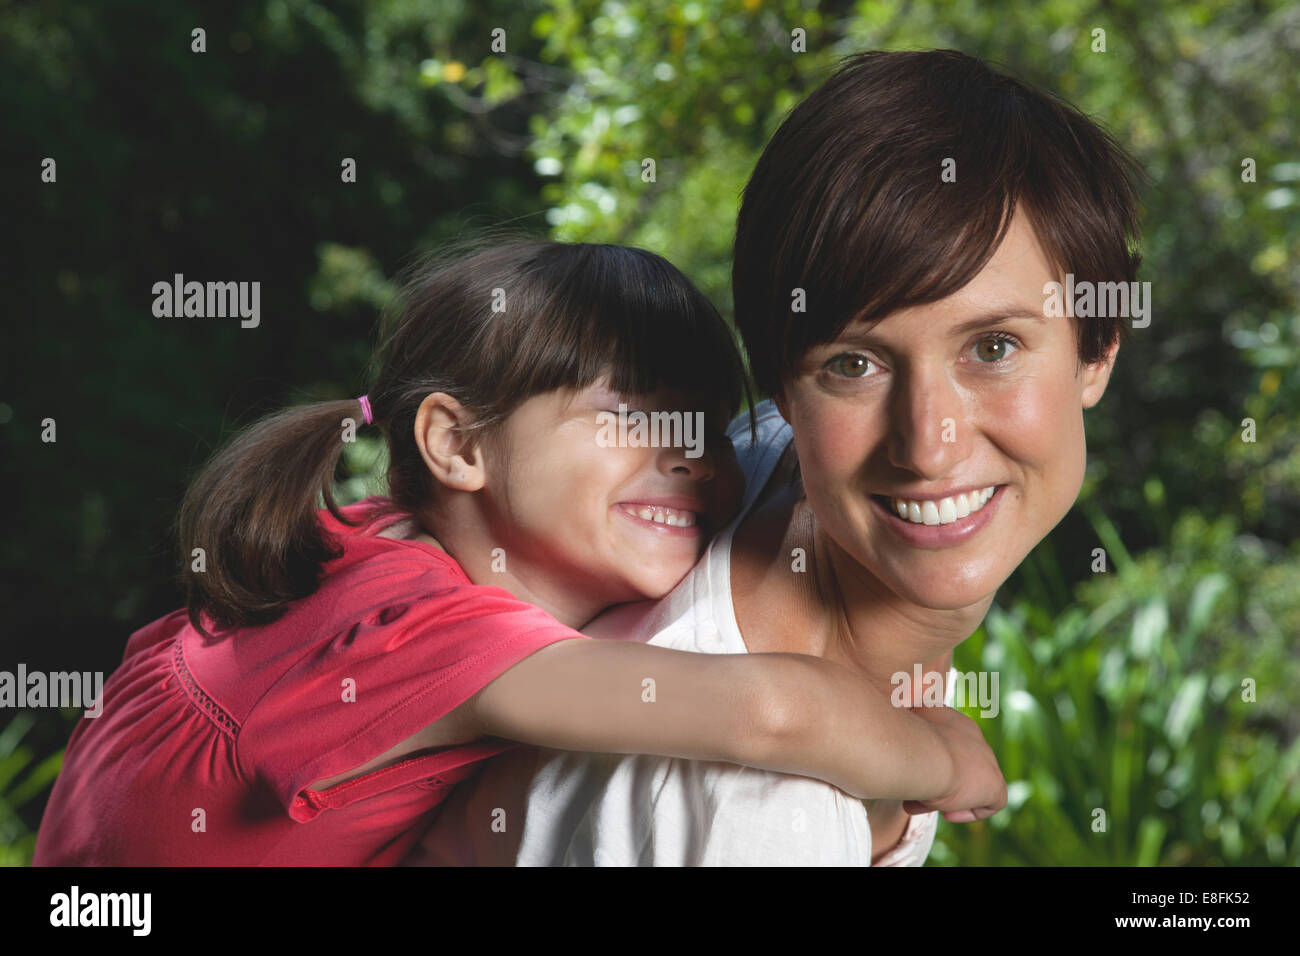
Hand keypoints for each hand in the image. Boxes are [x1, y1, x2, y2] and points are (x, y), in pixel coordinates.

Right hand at [901, 703, 1006, 821]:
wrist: (919, 753)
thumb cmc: (899, 739)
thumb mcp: (895, 726)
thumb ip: (898, 725)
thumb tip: (883, 716)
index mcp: (950, 720)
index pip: (945, 744)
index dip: (927, 762)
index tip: (911, 772)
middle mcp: (972, 737)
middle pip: (956, 766)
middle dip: (937, 782)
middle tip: (914, 794)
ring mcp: (986, 760)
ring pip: (969, 785)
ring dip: (947, 797)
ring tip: (923, 805)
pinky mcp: (994, 784)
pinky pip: (991, 802)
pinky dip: (970, 810)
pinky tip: (948, 812)